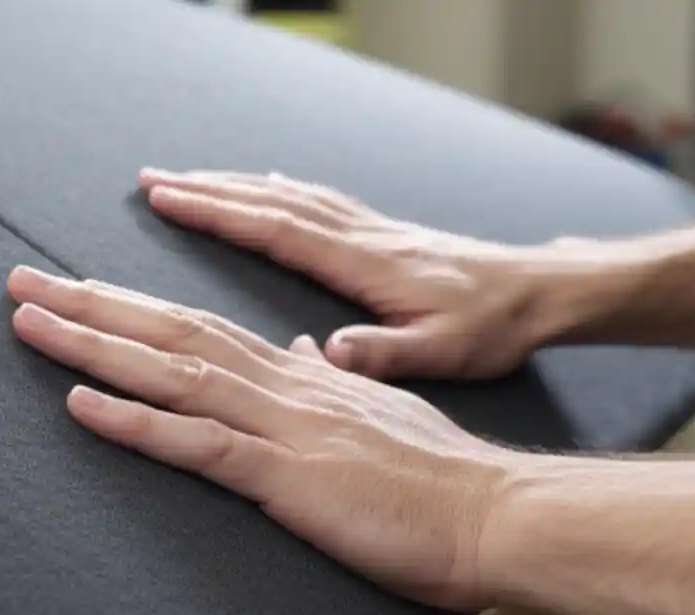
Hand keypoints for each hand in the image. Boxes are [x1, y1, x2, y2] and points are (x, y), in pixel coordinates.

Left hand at [8, 265, 526, 609]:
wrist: (492, 514)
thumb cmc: (437, 476)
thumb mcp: (377, 414)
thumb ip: (331, 383)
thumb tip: (300, 354)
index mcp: (299, 375)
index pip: (201, 327)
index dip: (134, 307)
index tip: (80, 289)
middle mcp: (282, 385)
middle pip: (171, 331)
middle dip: (89, 305)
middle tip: (22, 281)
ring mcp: (283, 427)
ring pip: (172, 372)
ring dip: (93, 346)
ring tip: (30, 322)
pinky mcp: (288, 476)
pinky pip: (198, 444)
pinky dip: (136, 422)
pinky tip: (81, 405)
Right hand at [139, 168, 596, 379]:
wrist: (542, 295)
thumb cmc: (493, 328)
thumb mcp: (445, 353)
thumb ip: (385, 354)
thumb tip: (325, 352)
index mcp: (366, 265)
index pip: (276, 231)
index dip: (218, 214)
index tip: (167, 200)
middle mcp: (362, 236)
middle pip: (271, 202)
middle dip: (208, 190)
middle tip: (153, 181)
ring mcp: (371, 230)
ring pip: (290, 196)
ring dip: (235, 185)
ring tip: (188, 180)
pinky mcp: (382, 235)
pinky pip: (317, 202)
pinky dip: (278, 190)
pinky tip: (265, 188)